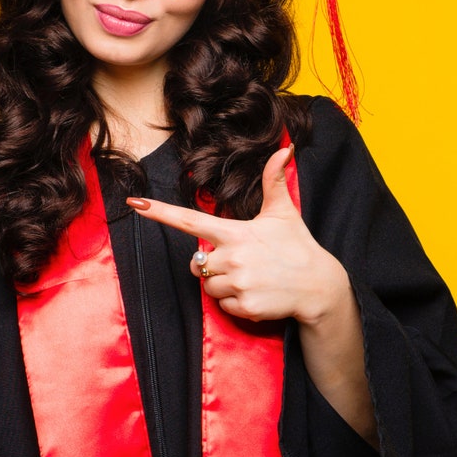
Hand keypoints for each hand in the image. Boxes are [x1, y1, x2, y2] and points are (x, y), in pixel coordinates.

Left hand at [128, 146, 349, 324]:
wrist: (320, 287)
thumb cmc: (298, 247)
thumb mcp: (284, 213)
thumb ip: (274, 182)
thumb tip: (282, 150)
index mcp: (234, 232)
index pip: (189, 220)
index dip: (160, 212)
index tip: (136, 204)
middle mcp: (232, 257)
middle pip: (197, 264)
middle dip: (212, 265)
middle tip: (242, 262)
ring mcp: (238, 283)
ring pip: (207, 286)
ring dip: (223, 285)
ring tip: (251, 278)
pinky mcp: (244, 306)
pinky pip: (222, 306)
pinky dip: (235, 303)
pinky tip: (256, 294)